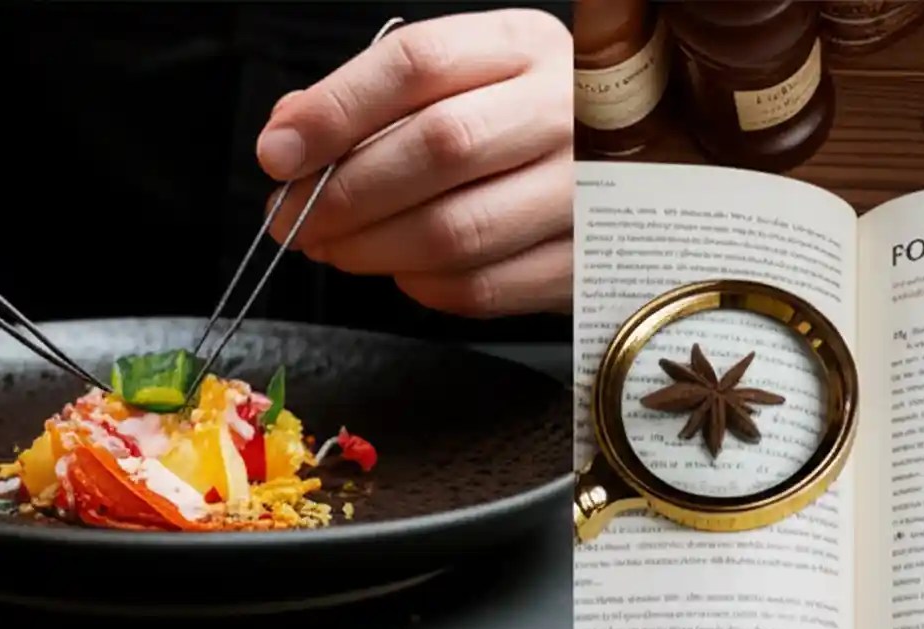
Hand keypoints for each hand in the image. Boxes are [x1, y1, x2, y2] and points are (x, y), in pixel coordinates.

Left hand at [255, 9, 571, 318]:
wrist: (644, 172)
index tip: (279, 152)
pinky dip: (423, 286)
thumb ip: (379, 100)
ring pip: (457, 230)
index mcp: (528, 47)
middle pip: (437, 147)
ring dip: (372, 248)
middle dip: (343, 192)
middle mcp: (567, 111)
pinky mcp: (587, 264)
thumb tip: (290, 138)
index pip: (417, 65)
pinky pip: (486, 287)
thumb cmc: (529, 125)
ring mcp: (588, 191)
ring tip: (335, 248)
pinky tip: (402, 269)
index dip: (334, 111)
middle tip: (293, 218)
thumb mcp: (469, 81)